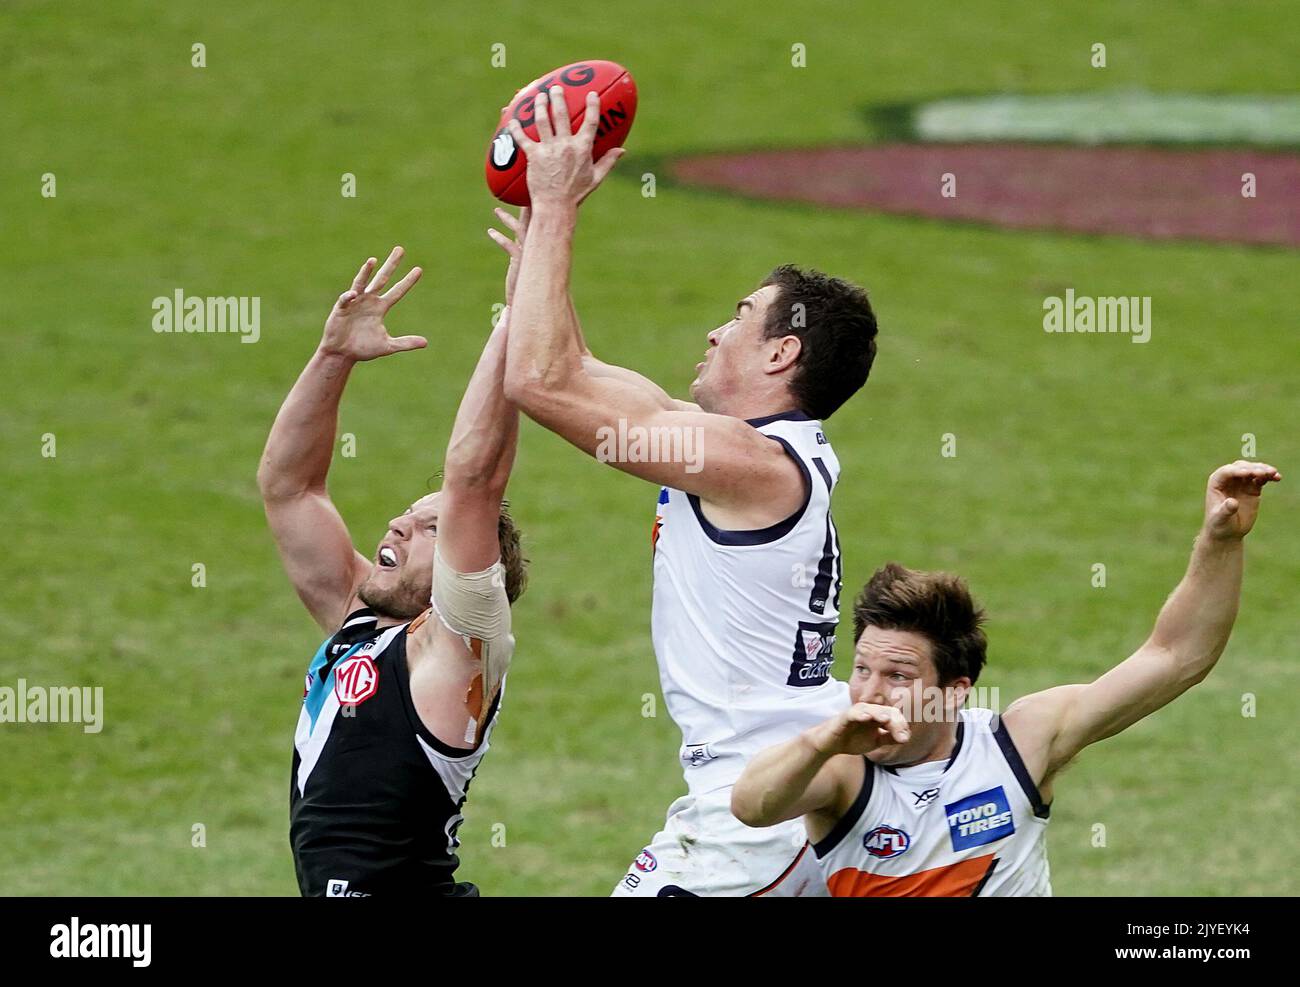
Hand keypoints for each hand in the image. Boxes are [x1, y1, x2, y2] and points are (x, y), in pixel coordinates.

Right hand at [319, 247, 425, 361]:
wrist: (342, 354)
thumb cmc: (363, 348)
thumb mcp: (387, 346)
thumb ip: (405, 343)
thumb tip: (426, 343)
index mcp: (380, 308)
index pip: (397, 291)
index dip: (407, 281)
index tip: (419, 269)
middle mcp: (369, 301)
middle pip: (382, 279)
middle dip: (391, 264)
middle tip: (400, 249)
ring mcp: (355, 302)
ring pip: (362, 283)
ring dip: (366, 272)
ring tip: (372, 260)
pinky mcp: (341, 309)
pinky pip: (345, 299)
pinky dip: (349, 296)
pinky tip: (353, 294)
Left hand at [487, 206, 528, 305]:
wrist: (530, 302)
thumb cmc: (527, 285)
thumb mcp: (525, 265)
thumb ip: (522, 252)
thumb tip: (519, 245)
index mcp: (538, 246)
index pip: (538, 223)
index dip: (534, 209)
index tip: (528, 196)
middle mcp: (536, 248)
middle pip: (532, 222)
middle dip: (526, 207)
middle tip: (520, 191)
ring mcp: (530, 254)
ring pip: (520, 230)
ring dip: (507, 220)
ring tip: (496, 211)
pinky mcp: (521, 262)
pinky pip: (509, 245)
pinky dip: (499, 237)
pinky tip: (490, 232)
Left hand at [506, 87, 624, 206]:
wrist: (556, 206)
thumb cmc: (576, 194)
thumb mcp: (595, 178)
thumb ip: (608, 161)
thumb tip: (622, 150)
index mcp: (583, 149)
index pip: (591, 122)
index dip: (593, 106)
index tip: (592, 94)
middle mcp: (566, 145)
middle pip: (561, 114)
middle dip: (558, 98)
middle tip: (555, 88)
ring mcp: (549, 149)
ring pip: (543, 121)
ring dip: (540, 105)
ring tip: (539, 96)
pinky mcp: (533, 156)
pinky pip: (523, 138)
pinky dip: (517, 128)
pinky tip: (513, 119)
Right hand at [808, 703, 910, 756]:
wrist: (829, 744)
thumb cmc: (852, 739)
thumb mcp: (875, 741)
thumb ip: (889, 738)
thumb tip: (906, 738)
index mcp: (877, 717)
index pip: (893, 716)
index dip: (901, 726)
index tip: (904, 739)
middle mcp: (868, 712)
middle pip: (885, 711)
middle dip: (895, 722)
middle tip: (901, 736)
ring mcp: (856, 713)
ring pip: (870, 709)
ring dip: (879, 713)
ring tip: (886, 719)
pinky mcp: (843, 717)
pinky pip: (852, 713)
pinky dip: (859, 714)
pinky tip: (866, 718)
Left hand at [1204, 460, 1280, 539]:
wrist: (1228, 532)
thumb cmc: (1219, 525)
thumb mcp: (1221, 519)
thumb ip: (1226, 510)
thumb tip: (1233, 502)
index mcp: (1216, 483)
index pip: (1226, 472)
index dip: (1236, 471)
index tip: (1248, 473)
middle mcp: (1228, 480)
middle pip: (1240, 467)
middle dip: (1252, 468)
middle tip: (1263, 473)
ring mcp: (1241, 483)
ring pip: (1252, 470)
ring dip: (1263, 469)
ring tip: (1274, 473)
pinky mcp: (1252, 488)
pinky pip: (1261, 478)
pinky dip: (1269, 476)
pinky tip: (1277, 478)